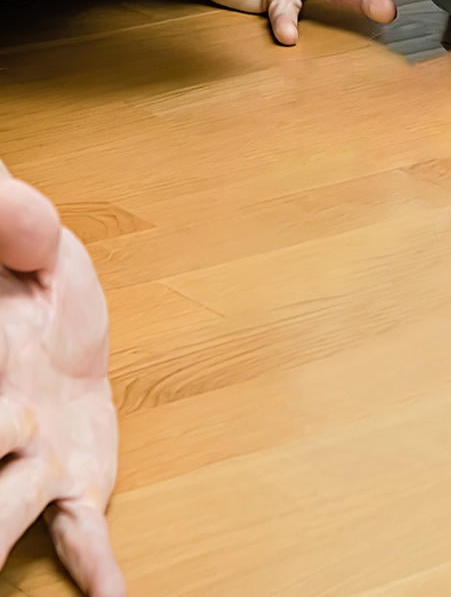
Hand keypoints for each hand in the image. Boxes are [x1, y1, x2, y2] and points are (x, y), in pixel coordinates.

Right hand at [0, 179, 121, 595]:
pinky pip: (78, 532)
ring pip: (5, 520)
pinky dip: (97, 567)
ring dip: (11, 516)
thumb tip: (40, 239)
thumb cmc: (19, 274)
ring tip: (33, 513)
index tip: (18, 411)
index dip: (0, 415)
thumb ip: (8, 219)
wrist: (45, 304)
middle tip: (19, 420)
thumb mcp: (15, 231)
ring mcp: (29, 464)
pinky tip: (113, 595)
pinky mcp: (76, 478)